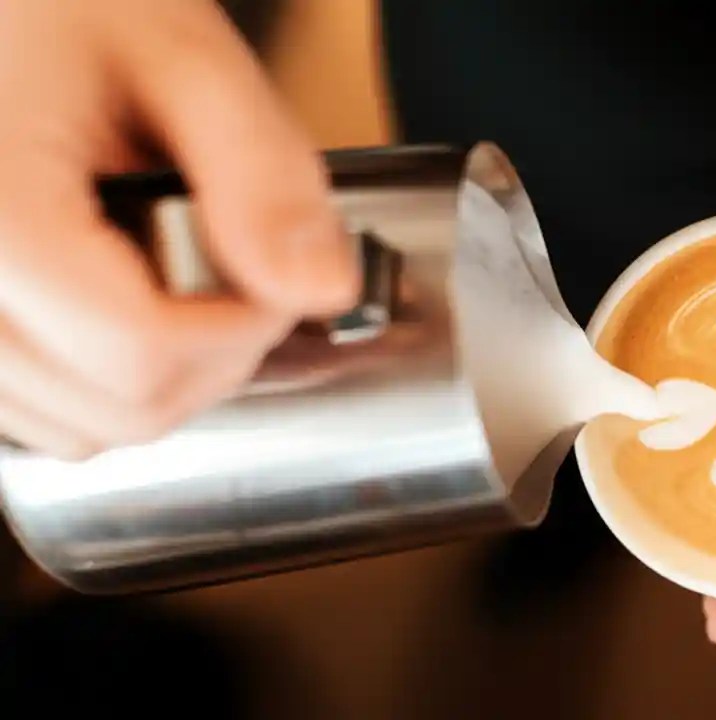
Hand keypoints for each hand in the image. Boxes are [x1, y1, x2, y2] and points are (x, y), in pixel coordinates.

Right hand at [0, 1, 356, 457]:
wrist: (17, 14)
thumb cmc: (72, 10)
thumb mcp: (187, 61)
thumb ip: (263, 174)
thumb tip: (318, 286)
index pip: (143, 352)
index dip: (244, 325)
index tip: (271, 268)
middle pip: (120, 410)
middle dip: (216, 356)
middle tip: (240, 269)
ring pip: (83, 429)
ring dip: (168, 375)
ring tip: (176, 271)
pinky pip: (47, 414)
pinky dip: (111, 381)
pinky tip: (131, 297)